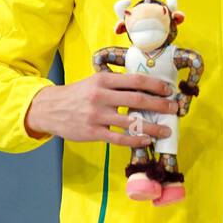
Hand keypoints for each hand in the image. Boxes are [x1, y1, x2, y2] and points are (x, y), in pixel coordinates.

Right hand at [25, 72, 177, 144]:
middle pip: (137, 100)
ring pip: (131, 122)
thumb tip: (145, 86)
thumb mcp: (94, 81)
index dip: (156, 85)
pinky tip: (146, 141)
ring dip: (152, 127)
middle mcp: (100, 96)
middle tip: (174, 109)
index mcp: (103, 80)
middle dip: (160, 105)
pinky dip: (135, 140)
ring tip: (165, 130)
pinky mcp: (92, 132)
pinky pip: (118, 138)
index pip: (136, 80)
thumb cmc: (77, 94)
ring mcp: (96, 115)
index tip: (169, 90)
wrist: (48, 108)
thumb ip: (116, 83)